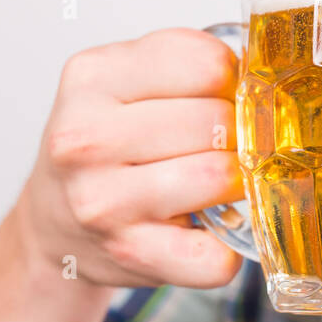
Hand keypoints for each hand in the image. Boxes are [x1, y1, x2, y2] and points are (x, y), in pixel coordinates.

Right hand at [15, 28, 245, 287]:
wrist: (55, 222)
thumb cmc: (104, 146)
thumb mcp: (124, 81)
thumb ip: (186, 65)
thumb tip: (265, 78)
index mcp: (92, 78)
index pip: (205, 64)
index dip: (232, 81)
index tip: (225, 96)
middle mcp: (86, 138)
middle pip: (217, 121)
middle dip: (237, 134)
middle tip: (227, 145)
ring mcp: (103, 202)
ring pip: (220, 176)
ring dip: (237, 183)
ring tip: (219, 183)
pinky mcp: (130, 255)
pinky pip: (215, 256)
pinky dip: (228, 249)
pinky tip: (208, 232)